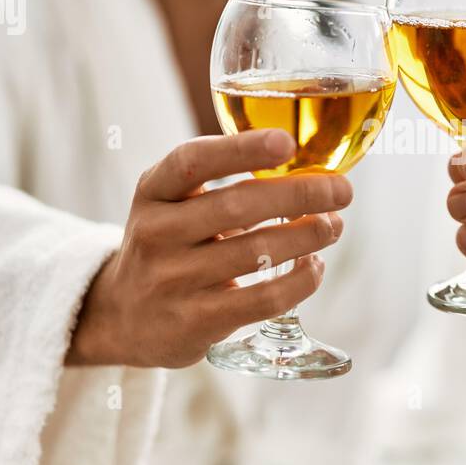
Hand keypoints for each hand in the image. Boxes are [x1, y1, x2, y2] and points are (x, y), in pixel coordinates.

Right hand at [69, 128, 350, 367]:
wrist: (123, 316)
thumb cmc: (169, 245)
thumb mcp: (172, 203)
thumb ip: (219, 181)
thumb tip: (306, 165)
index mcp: (152, 191)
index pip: (193, 160)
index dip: (242, 148)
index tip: (287, 141)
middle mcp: (155, 232)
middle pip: (238, 205)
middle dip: (301, 194)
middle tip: (341, 190)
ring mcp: (172, 280)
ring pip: (258, 251)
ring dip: (309, 235)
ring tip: (333, 226)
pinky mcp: (194, 323)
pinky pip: (263, 298)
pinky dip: (301, 281)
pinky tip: (314, 267)